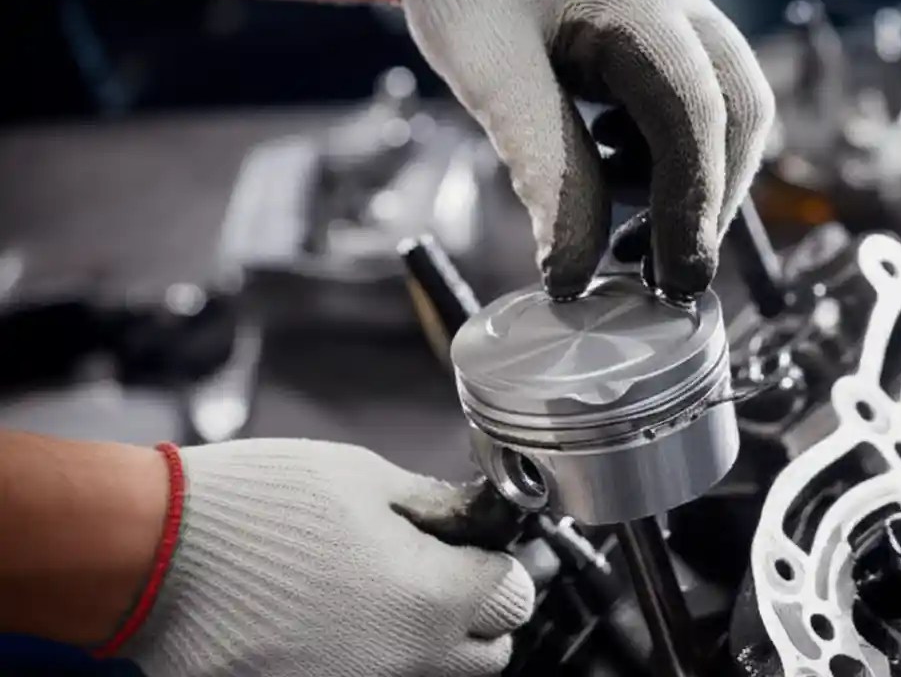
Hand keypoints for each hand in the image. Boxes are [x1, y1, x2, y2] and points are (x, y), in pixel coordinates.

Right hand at [122, 439, 533, 676]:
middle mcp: (407, 661)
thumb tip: (472, 520)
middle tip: (438, 575)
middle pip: (488, 654)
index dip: (493, 561)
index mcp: (432, 598)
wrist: (155, 554)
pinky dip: (369, 659)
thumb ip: (435, 506)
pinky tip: (333, 624)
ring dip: (429, 643)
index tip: (471, 547)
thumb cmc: (256, 506)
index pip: (510, 593)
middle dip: (476, 614)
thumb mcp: (364, 477)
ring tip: (380, 598)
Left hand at [384, 0, 774, 300]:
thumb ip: (542, 167)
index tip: (674, 280)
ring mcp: (683, 4)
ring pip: (725, 106)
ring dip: (688, 180)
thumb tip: (575, 274)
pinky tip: (609, 165)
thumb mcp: (487, 66)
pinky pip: (696, 95)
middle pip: (740, 109)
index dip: (692, 205)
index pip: (692, 109)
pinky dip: (666, 150)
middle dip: (709, 202)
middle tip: (664, 275)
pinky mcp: (669, 22)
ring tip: (620, 227)